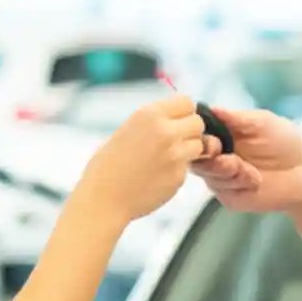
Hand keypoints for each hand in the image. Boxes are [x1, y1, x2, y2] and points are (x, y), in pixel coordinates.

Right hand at [76, 95, 211, 223]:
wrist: (103, 199)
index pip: (186, 102)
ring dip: (188, 150)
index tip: (176, 121)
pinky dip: (177, 170)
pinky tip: (158, 175)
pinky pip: (187, 167)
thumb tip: (176, 119)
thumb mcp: (127, 130)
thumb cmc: (108, 165)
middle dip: (190, 131)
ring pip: (198, 145)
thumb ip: (154, 122)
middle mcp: (165, 132)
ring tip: (166, 158)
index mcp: (149, 115)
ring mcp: (175, 155)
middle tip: (175, 140)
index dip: (183, 112)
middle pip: (198, 122)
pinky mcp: (179, 176)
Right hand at [189, 107, 301, 211]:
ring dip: (230, 173)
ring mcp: (220, 177)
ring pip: (210, 176)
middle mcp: (215, 156)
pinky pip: (223, 190)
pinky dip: (239, 184)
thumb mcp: (262, 123)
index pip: (196, 135)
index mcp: (219, 135)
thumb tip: (210, 108)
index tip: (214, 141)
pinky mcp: (229, 196)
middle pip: (196, 159)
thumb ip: (236, 118)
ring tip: (252, 171)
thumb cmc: (283, 142)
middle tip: (230, 160)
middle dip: (212, 161)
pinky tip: (255, 181)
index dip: (199, 138)